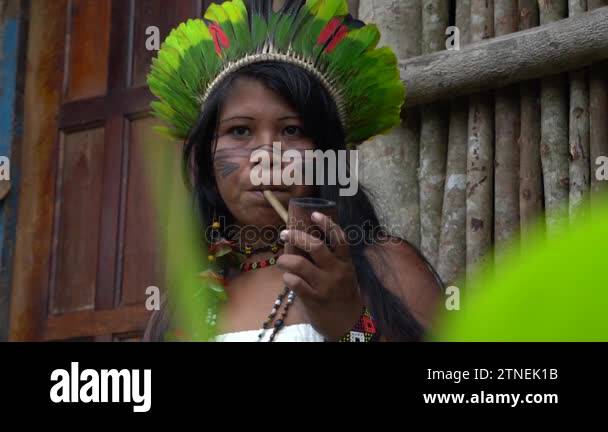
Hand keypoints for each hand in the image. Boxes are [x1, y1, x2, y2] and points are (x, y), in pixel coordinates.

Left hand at [277, 212, 363, 340]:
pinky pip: (295, 283)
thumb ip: (330, 258)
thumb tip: (305, 239)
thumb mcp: (343, 272)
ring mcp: (324, 286)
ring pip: (300, 264)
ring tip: (281, 260)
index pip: (339, 238)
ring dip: (285, 259)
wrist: (347, 322)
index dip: (327, 224)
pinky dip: (287, 278)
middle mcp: (336, 271)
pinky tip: (287, 278)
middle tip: (285, 233)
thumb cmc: (342, 293)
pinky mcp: (313, 299)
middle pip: (316, 246)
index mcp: (345, 262)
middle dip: (297, 236)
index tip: (314, 213)